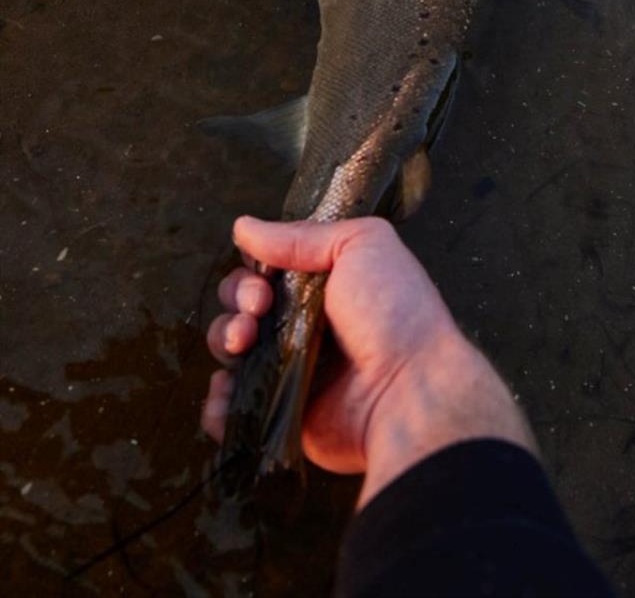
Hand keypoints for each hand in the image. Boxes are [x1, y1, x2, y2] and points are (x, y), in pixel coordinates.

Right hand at [203, 215, 536, 505]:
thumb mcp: (361, 245)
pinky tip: (227, 389)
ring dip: (225, 339)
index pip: (268, 269)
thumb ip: (302, 235)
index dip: (254, 269)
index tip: (263, 278)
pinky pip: (235, 406)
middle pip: (244, 305)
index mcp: (324, 286)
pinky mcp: (282, 413)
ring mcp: (291, 371)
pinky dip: (219, 400)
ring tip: (243, 344)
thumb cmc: (394, 311)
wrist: (410, 390)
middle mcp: (304, 326)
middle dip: (238, 300)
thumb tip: (244, 227)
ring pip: (233, 350)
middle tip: (259, 308)